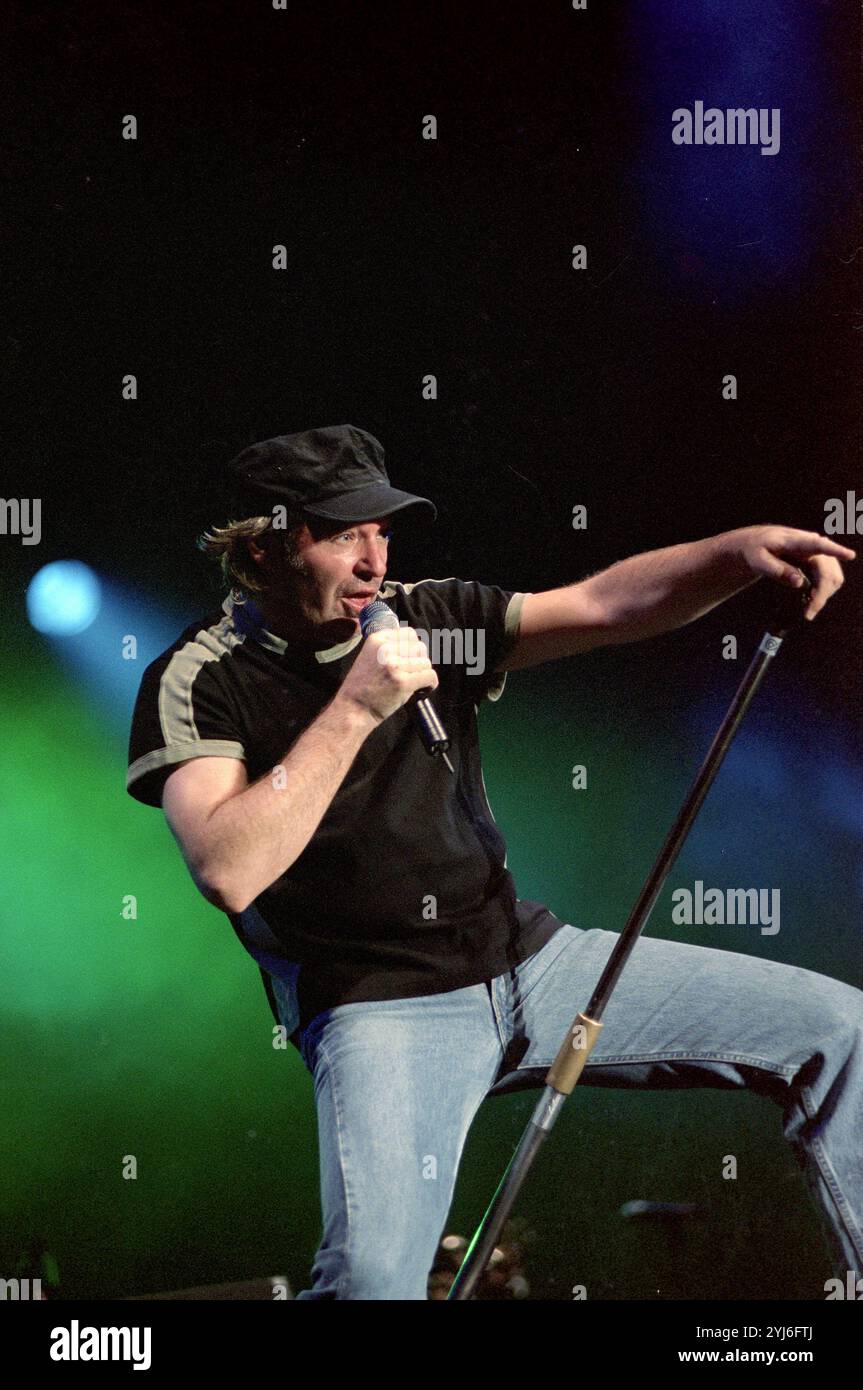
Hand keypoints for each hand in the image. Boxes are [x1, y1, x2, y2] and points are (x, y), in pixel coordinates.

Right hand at [336, 625, 438, 723]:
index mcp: (377, 639)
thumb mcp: (369, 656)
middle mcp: (385, 649)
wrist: (353, 709)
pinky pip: (430, 676)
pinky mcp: (403, 682)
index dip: (413, 647)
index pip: (409, 633)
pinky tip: (423, 689)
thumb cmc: (362, 686)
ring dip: (423, 673)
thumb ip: (388, 648)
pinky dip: (430, 684)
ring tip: (413, 683)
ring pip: (426, 662)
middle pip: (420, 647)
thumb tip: (415, 644)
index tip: (409, 659)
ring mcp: (394, 665)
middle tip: (411, 673)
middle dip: (419, 661)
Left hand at [727, 524, 855, 620]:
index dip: (835, 550)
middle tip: (808, 614)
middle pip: (828, 572)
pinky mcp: (821, 562)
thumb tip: (799, 582)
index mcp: (796, 541)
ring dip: (824, 596)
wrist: (758, 544)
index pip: (819, 545)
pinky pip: (831, 580)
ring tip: (807, 609)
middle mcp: (813, 544)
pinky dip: (823, 593)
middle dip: (821, 595)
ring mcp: (819, 553)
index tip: (850, 555)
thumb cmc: (756, 550)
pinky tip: (810, 600)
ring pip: (833, 578)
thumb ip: (776, 570)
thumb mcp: (757, 560)